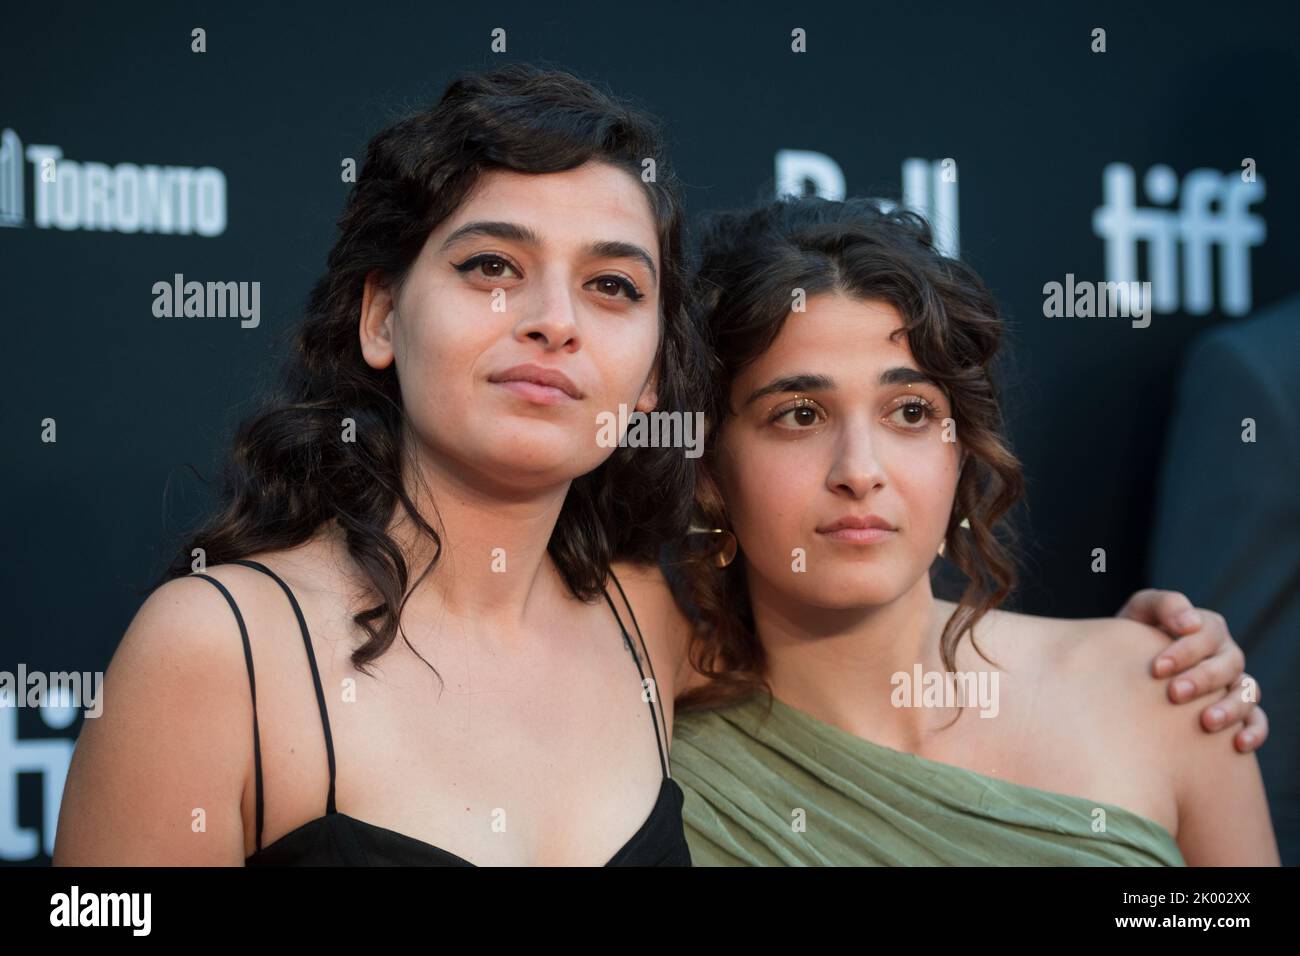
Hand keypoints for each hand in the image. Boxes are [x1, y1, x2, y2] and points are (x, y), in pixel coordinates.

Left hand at [1117, 588, 1267, 753]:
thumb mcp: (1140, 613)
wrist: (1123, 669)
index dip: (1185, 651)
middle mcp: (1225, 654)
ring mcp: (1233, 683)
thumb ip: (1163, 605)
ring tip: (1206, 722)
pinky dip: (1255, 730)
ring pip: (1246, 692)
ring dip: (1231, 707)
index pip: (1207, 634)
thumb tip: (1190, 623)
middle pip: (1228, 664)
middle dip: (1203, 679)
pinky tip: (1238, 744)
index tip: (1157, 668)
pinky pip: (1257, 720)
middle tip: (1175, 694)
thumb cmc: (1133, 637)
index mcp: (1206, 628)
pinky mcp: (1237, 711)